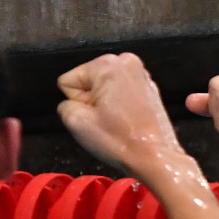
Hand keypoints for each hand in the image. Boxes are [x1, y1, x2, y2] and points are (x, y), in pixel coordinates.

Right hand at [58, 53, 182, 168]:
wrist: (154, 156)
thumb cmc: (120, 141)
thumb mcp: (76, 123)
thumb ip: (64, 105)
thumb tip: (70, 103)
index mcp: (107, 64)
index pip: (69, 81)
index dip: (75, 102)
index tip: (93, 116)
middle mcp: (126, 62)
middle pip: (87, 81)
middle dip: (90, 101)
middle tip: (104, 120)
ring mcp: (140, 74)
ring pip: (103, 88)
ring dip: (104, 104)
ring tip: (116, 121)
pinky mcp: (148, 87)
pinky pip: (120, 93)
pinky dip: (119, 105)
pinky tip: (126, 120)